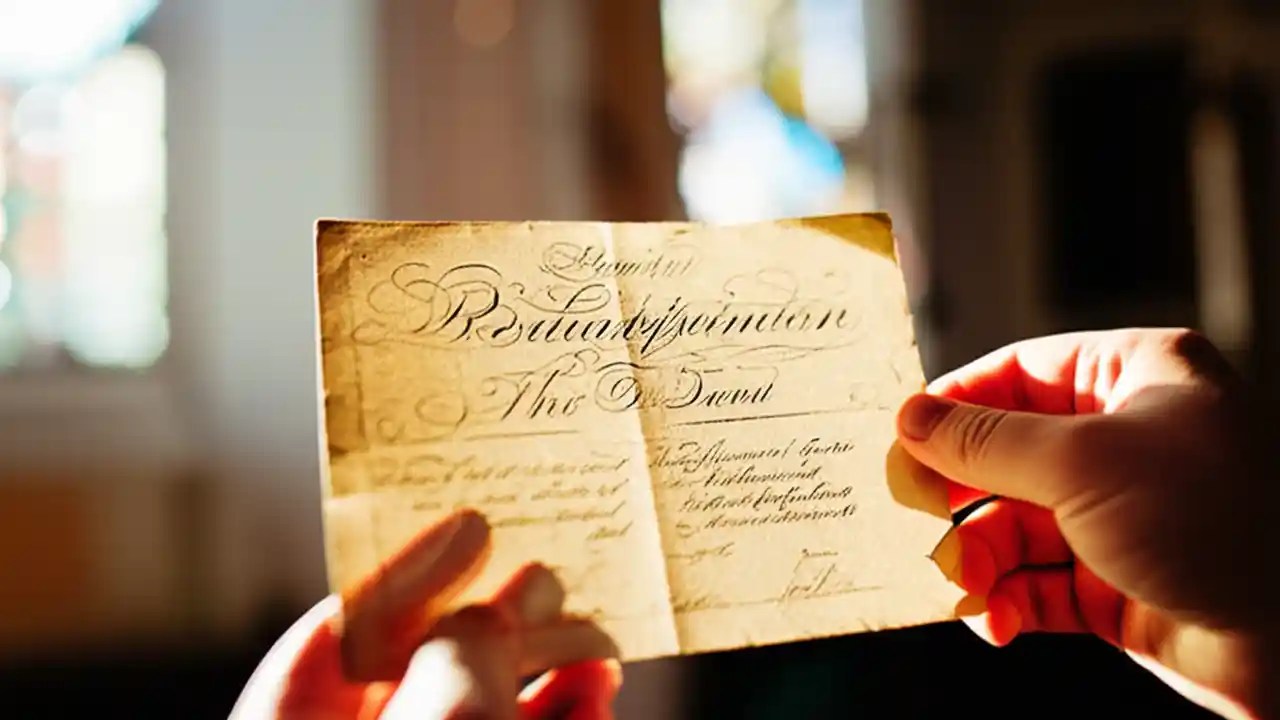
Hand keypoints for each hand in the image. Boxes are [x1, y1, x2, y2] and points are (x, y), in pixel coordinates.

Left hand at [230, 509, 621, 718]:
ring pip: (481, 710)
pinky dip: (562, 717)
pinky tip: (599, 692)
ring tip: (598, 644)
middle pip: (423, 667)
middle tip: (551, 582)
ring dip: (546, 673)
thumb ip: (465, 652)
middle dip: (499, 622)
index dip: (410, 570)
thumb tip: (510, 601)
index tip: (475, 526)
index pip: (339, 632)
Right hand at [894, 328, 1277, 718]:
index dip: (956, 403)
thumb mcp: (1083, 464)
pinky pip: (1035, 581)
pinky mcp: (1114, 581)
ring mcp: (1122, 513)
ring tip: (966, 585)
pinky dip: (1006, 600)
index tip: (904, 438)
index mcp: (1137, 376)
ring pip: (1014, 524)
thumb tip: (910, 417)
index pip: (1020, 371)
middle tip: (917, 520)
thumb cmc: (1212, 523)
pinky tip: (995, 618)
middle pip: (1008, 453)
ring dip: (979, 558)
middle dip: (962, 495)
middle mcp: (1129, 439)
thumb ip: (986, 442)